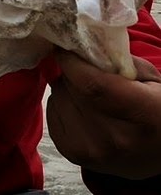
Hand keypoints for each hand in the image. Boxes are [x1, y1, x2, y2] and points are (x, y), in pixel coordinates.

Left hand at [47, 50, 160, 179]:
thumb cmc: (158, 108)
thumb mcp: (151, 79)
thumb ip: (118, 60)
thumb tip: (79, 46)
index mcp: (141, 113)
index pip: (90, 84)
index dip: (72, 61)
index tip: (66, 47)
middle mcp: (114, 137)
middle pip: (71, 90)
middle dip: (72, 73)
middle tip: (85, 72)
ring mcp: (92, 150)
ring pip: (57, 99)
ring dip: (66, 91)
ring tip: (88, 95)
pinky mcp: (73, 154)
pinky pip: (51, 115)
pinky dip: (61, 105)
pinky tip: (80, 110)